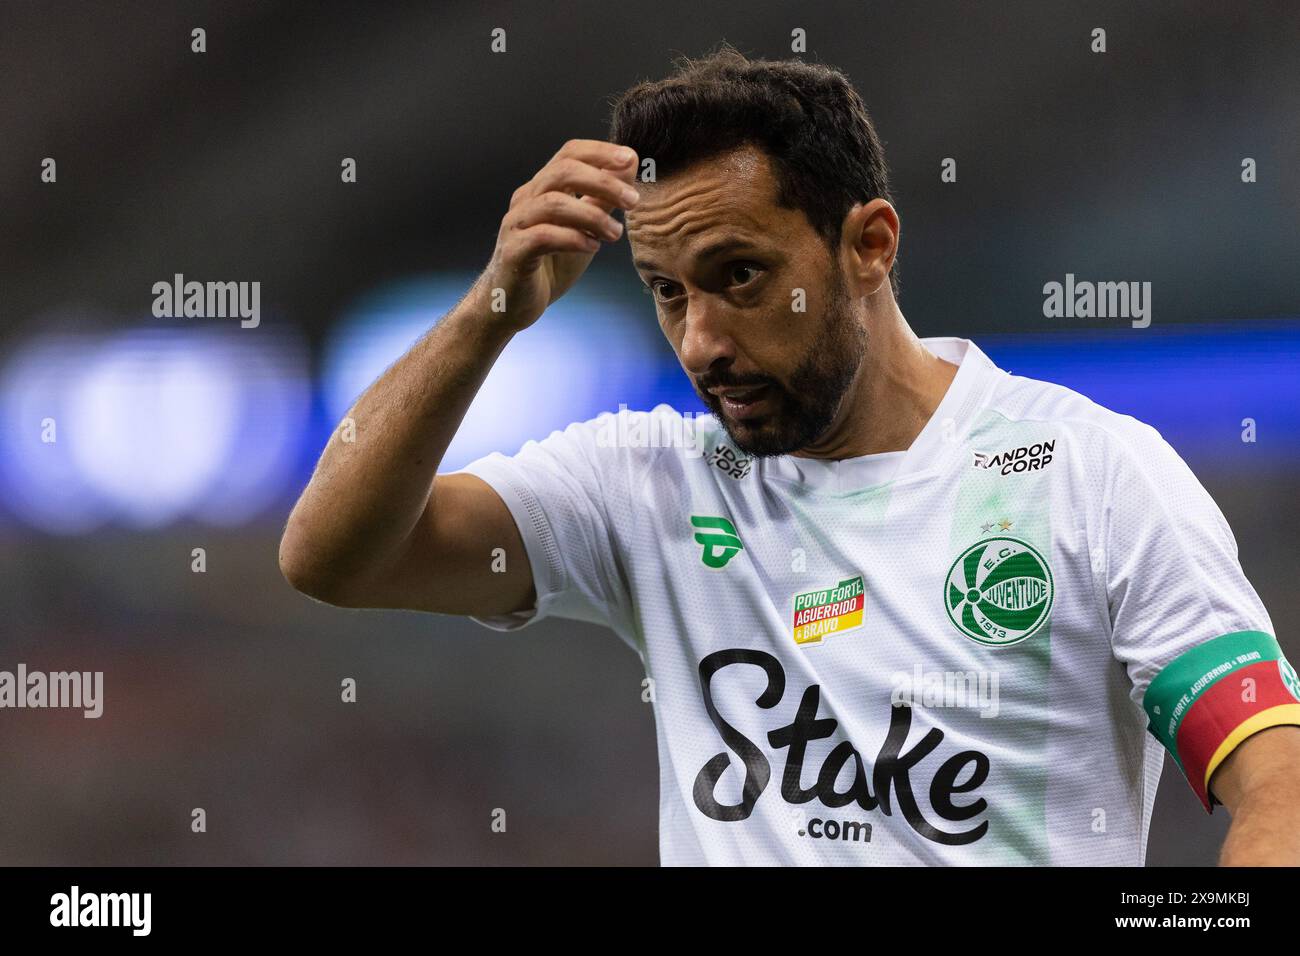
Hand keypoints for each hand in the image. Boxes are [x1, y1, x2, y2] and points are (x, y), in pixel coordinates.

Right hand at [477, 139, 639, 330]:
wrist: (513, 304)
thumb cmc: (550, 265)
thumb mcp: (585, 228)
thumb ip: (603, 199)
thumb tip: (629, 167)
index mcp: (542, 188)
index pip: (569, 153)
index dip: (600, 151)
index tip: (631, 159)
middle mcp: (526, 200)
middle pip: (563, 171)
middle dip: (603, 182)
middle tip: (633, 200)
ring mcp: (516, 224)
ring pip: (553, 203)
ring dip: (592, 216)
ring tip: (616, 233)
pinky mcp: (513, 252)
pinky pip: (543, 236)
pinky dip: (573, 238)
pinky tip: (592, 247)